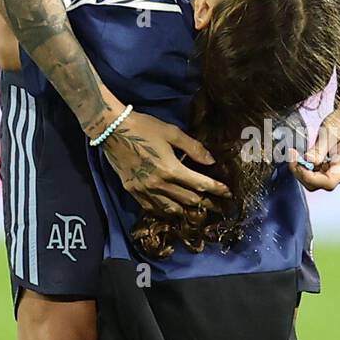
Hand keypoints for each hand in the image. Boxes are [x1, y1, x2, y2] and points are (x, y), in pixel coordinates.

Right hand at [101, 110, 229, 211]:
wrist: (112, 130)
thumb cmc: (144, 127)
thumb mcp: (171, 132)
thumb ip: (193, 148)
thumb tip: (211, 161)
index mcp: (171, 169)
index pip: (200, 184)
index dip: (217, 190)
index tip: (228, 194)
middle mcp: (159, 184)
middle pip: (189, 200)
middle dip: (206, 203)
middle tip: (217, 205)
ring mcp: (145, 191)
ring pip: (171, 209)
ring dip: (187, 211)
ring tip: (197, 212)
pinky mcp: (133, 192)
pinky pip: (152, 209)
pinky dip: (165, 212)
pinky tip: (173, 211)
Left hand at [290, 94, 339, 190]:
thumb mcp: (329, 132)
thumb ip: (318, 150)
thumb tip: (307, 161)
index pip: (327, 182)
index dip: (309, 177)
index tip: (296, 162)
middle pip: (319, 184)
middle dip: (301, 172)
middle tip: (291, 155)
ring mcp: (339, 173)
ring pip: (316, 181)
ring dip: (302, 170)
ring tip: (295, 154)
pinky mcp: (333, 169)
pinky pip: (317, 174)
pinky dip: (306, 168)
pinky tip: (301, 156)